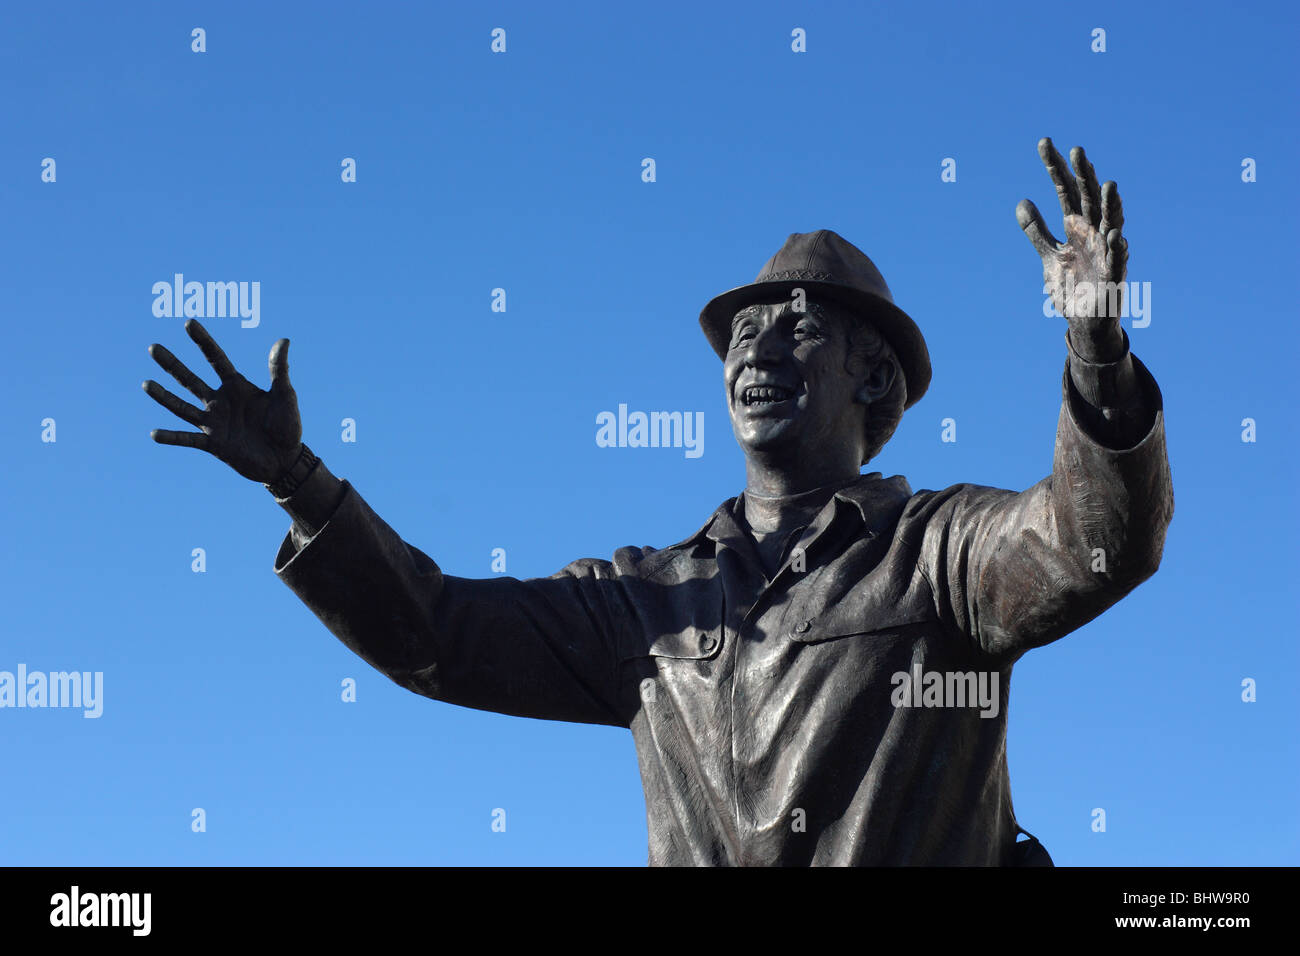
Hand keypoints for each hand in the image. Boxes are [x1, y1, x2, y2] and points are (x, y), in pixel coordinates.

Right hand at [144, 319, 302, 483]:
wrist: (285, 460)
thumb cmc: (287, 426)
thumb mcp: (285, 395)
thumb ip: (279, 369)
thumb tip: (284, 339)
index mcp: (236, 386)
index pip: (216, 359)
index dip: (203, 341)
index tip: (189, 322)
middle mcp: (220, 401)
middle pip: (190, 379)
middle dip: (172, 365)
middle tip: (153, 347)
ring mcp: (214, 423)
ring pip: (182, 407)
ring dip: (164, 396)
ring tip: (145, 384)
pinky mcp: (213, 444)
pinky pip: (189, 439)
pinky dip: (172, 437)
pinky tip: (154, 434)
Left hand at [1016, 138, 1127, 357]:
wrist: (1085, 323)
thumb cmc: (1072, 286)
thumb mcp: (1049, 255)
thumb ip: (1037, 230)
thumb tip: (1022, 201)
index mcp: (1076, 227)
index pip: (1065, 191)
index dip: (1055, 169)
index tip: (1044, 143)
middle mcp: (1094, 234)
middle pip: (1089, 199)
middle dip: (1083, 176)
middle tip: (1075, 150)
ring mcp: (1106, 253)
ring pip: (1111, 224)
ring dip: (1111, 205)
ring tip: (1107, 185)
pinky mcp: (1113, 277)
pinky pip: (1117, 262)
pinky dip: (1117, 250)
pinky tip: (1115, 236)